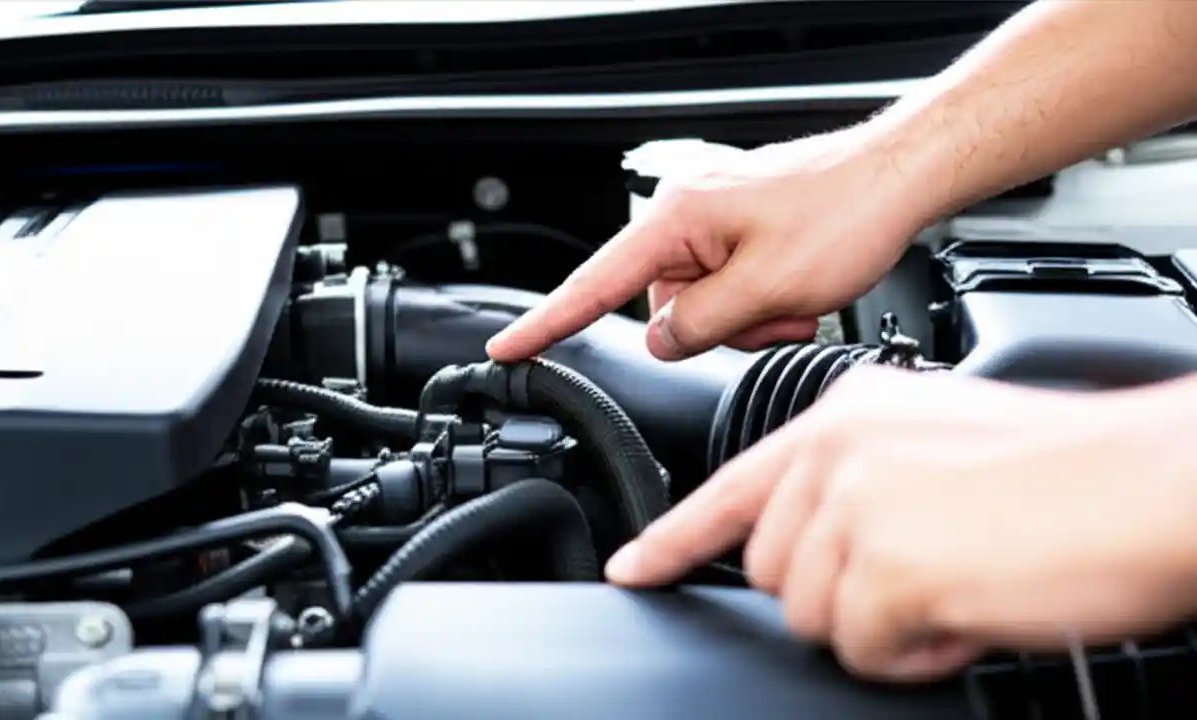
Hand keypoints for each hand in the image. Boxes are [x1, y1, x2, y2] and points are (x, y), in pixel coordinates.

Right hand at [485, 127, 935, 362]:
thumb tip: (663, 341)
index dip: (547, 323)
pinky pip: (728, 284)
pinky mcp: (739, 226)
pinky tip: (796, 291)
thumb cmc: (845, 214)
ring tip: (794, 300)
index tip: (507, 346)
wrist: (898, 178)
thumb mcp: (768, 290)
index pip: (595, 284)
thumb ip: (700, 326)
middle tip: (773, 314)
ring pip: (701, 304)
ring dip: (747, 319)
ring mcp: (714, 217)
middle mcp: (686, 212)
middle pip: (665, 306)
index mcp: (678, 219)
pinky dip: (760, 302)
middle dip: (717, 328)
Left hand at [603, 366, 1196, 680]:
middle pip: (771, 572)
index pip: (731, 488)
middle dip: (836, 594)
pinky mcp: (880, 568)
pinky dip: (914, 652)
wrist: (1144, 484)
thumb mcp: (935, 443)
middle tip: (923, 573)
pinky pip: (861, 651)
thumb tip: (820, 537)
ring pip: (810, 617)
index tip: (636, 567)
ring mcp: (851, 509)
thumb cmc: (1063, 472)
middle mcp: (833, 454)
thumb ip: (857, 479)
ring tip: (954, 586)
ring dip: (880, 625)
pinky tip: (965, 610)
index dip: (673, 539)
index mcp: (842, 417)